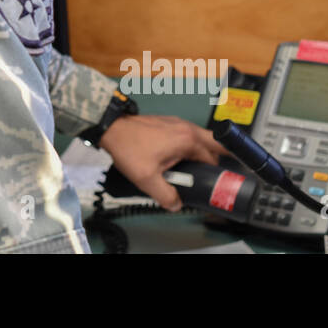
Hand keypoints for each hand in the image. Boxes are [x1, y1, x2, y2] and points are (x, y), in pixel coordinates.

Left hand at [99, 114, 227, 211]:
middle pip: (213, 142)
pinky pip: (188, 134)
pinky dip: (191, 145)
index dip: (214, 173)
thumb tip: (177, 205)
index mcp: (187, 140)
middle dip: (217, 158)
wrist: (110, 129)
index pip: (212, 158)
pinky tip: (181, 158)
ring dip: (203, 151)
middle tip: (209, 175)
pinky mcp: (168, 122)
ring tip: (195, 170)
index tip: (212, 185)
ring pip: (201, 137)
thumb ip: (166, 196)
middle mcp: (187, 128)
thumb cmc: (130, 151)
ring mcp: (177, 122)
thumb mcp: (147, 180)